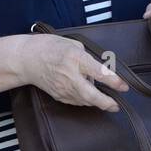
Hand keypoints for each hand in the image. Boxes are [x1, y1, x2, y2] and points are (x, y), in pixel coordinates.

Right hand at [13, 34, 128, 112]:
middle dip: (106, 103)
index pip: (99, 73)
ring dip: (97, 102)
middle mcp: (70, 75)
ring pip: (85, 101)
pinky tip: (89, 98)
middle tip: (116, 106)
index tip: (124, 87)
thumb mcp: (73, 45)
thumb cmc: (50, 47)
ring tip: (106, 101)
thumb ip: (88, 59)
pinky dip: (85, 101)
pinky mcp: (58, 95)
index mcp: (76, 58)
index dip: (114, 82)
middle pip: (91, 95)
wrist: (27, 59)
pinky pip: (76, 101)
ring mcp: (63, 88)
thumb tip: (99, 72)